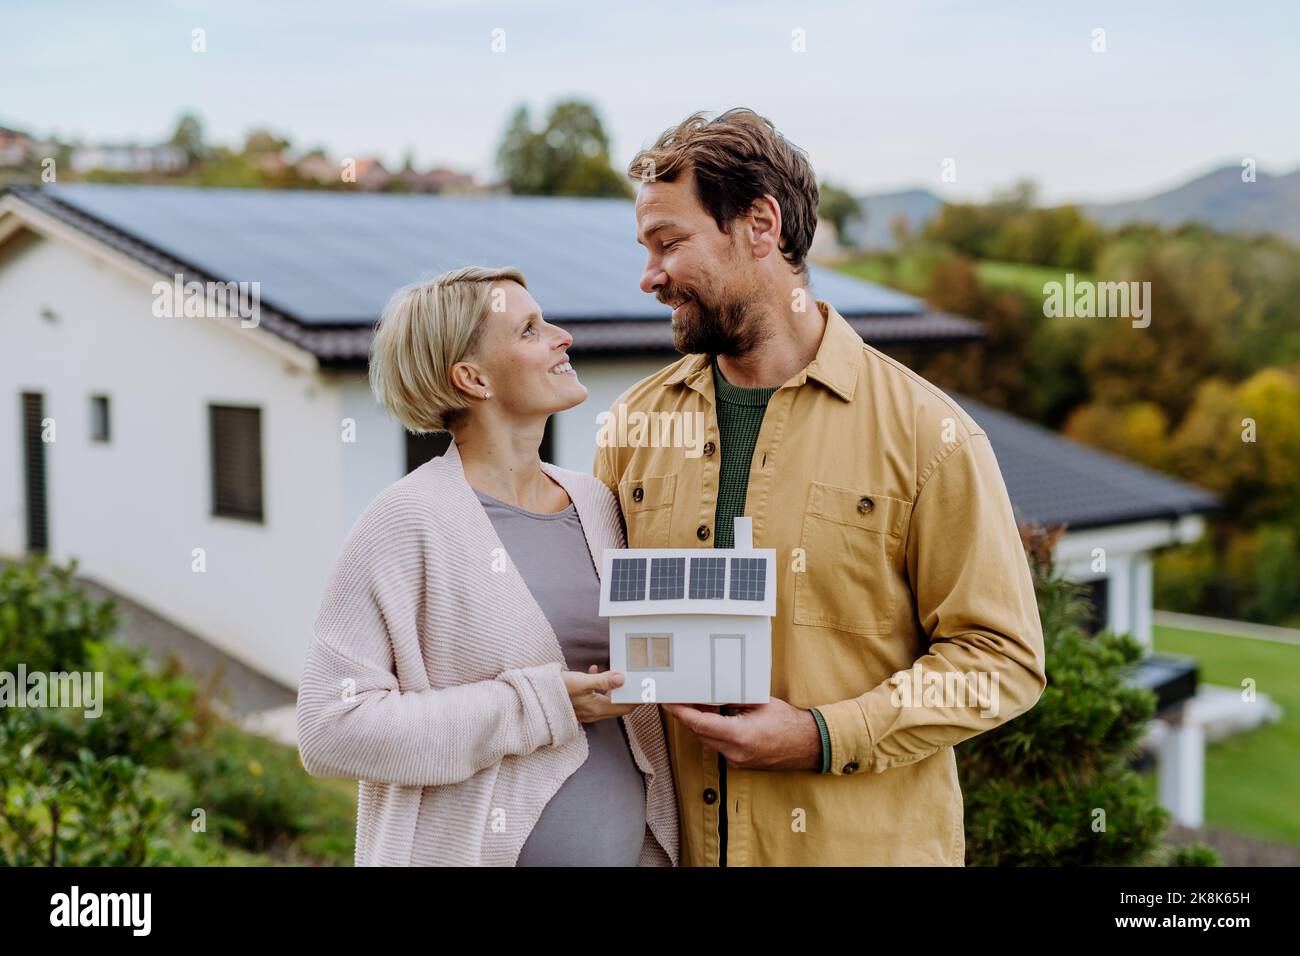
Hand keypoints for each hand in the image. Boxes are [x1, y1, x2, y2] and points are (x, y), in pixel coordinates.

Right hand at [563, 665, 638, 723]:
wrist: (537, 696)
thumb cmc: (559, 689)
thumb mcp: (582, 682)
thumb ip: (603, 680)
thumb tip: (622, 678)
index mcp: (598, 708)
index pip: (624, 707)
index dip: (636, 701)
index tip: (645, 692)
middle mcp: (594, 713)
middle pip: (617, 706)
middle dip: (627, 694)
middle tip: (636, 682)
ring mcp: (586, 711)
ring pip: (607, 701)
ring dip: (613, 690)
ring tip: (616, 675)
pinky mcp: (578, 706)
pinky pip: (595, 697)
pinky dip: (599, 687)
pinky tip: (594, 672)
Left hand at [662, 697, 821, 770]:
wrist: (807, 745)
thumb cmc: (788, 722)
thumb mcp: (759, 703)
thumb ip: (733, 699)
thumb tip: (711, 692)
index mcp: (739, 736)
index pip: (700, 724)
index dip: (681, 712)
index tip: (668, 703)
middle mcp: (734, 752)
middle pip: (699, 733)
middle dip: (686, 716)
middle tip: (678, 698)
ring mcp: (736, 760)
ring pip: (706, 740)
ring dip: (698, 724)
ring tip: (694, 704)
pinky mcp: (739, 762)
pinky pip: (717, 745)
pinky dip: (711, 732)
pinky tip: (712, 717)